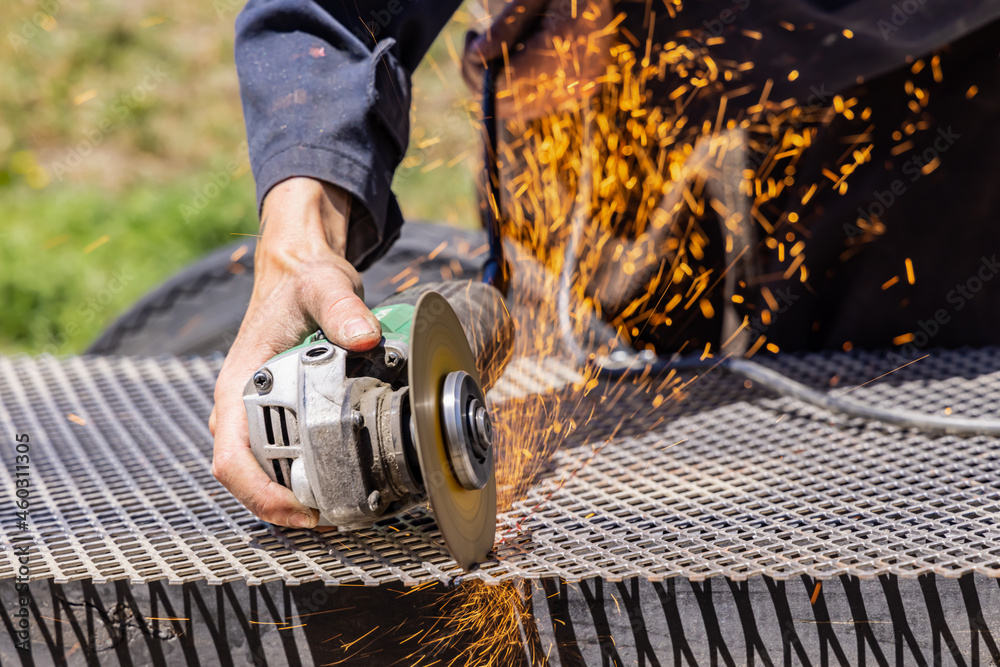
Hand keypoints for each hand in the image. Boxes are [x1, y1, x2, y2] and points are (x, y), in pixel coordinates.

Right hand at [209, 178, 381, 527]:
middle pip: (248, 479)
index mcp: (238, 386)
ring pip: (265, 474)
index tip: (302, 511)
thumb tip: (364, 337)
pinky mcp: (276, 416)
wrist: (299, 275)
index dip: (263, 495)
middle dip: (286, 508)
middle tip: (337, 518)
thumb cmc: (303, 283)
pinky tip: (341, 483)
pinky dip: (306, 477)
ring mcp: (256, 415)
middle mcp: (240, 408)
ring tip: (343, 509)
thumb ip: (342, 307)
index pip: (232, 460)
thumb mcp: (323, 286)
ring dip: (296, 498)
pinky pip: (282, 458)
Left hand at [462, 0, 615, 118]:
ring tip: (491, 51)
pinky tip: (513, 61)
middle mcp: (579, 76)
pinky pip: (537, 105)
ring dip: (496, 88)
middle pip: (510, 105)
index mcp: (570, 45)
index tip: (473, 43)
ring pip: (520, 110)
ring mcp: (581, 87)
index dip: (480, 71)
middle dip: (482, 82)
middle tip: (475, 48)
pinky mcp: (581, 91)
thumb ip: (505, 27)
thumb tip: (477, 56)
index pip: (508, 83)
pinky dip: (516, 90)